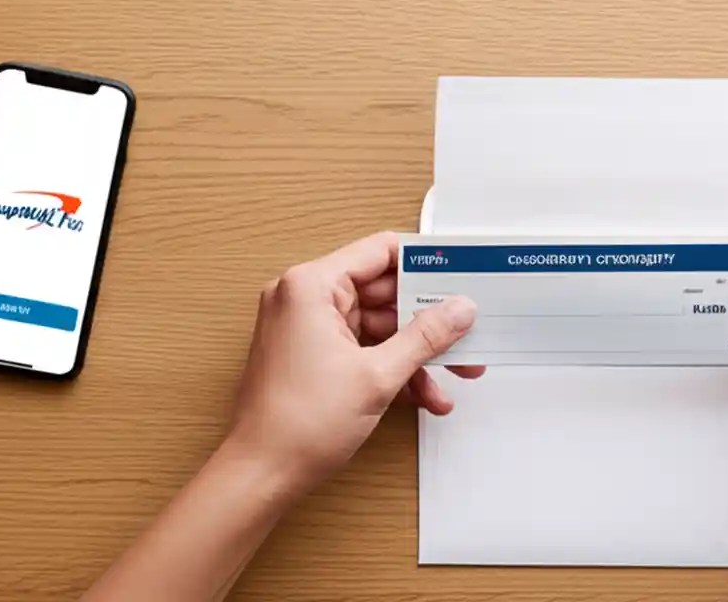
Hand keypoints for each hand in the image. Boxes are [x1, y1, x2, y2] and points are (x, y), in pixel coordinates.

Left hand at [225, 232, 481, 495]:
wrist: (262, 475)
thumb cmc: (297, 425)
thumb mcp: (378, 375)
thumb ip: (425, 336)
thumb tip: (458, 309)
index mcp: (311, 286)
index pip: (379, 252)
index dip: (424, 262)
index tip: (459, 271)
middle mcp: (304, 299)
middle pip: (382, 292)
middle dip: (428, 318)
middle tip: (465, 328)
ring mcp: (307, 329)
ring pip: (378, 326)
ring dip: (416, 352)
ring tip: (454, 371)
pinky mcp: (312, 356)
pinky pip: (363, 349)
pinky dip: (393, 368)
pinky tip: (424, 394)